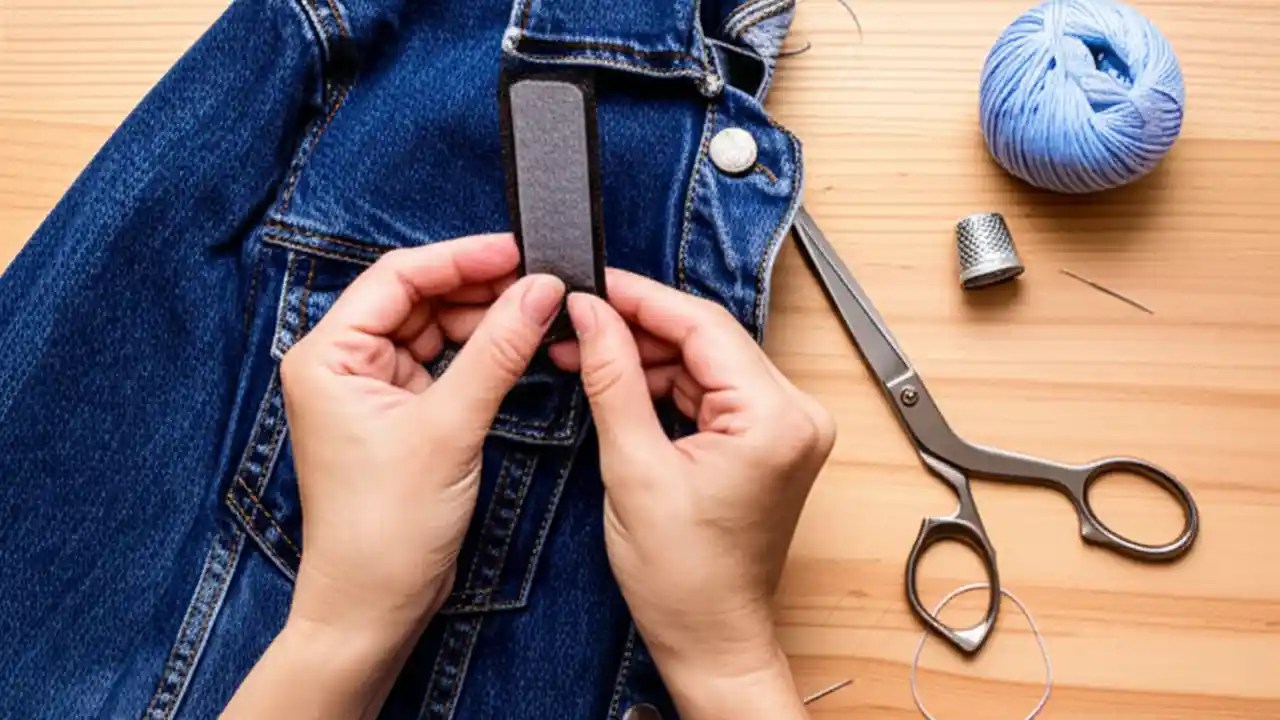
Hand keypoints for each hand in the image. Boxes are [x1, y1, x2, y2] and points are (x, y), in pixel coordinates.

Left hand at [279, 234, 563, 639]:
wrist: (374, 606)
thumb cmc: (384, 529)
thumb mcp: (449, 428)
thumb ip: (498, 352)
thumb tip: (539, 292)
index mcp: (328, 355)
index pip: (397, 278)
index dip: (460, 258)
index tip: (515, 251)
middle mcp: (342, 366)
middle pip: (417, 300)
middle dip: (477, 289)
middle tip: (538, 283)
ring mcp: (371, 391)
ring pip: (433, 331)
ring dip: (483, 321)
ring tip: (536, 312)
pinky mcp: (399, 417)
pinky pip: (443, 366)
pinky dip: (479, 356)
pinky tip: (516, 347)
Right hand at [549, 270, 834, 717]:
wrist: (711, 638)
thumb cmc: (684, 579)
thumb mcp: (633, 468)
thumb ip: (613, 379)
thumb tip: (592, 314)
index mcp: (775, 419)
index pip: (704, 326)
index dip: (641, 298)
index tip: (593, 283)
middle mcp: (796, 416)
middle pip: (709, 340)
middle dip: (639, 329)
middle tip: (578, 320)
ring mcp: (787, 429)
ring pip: (708, 364)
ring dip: (649, 357)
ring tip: (586, 352)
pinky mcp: (770, 442)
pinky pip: (714, 393)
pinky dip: (668, 385)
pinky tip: (621, 380)